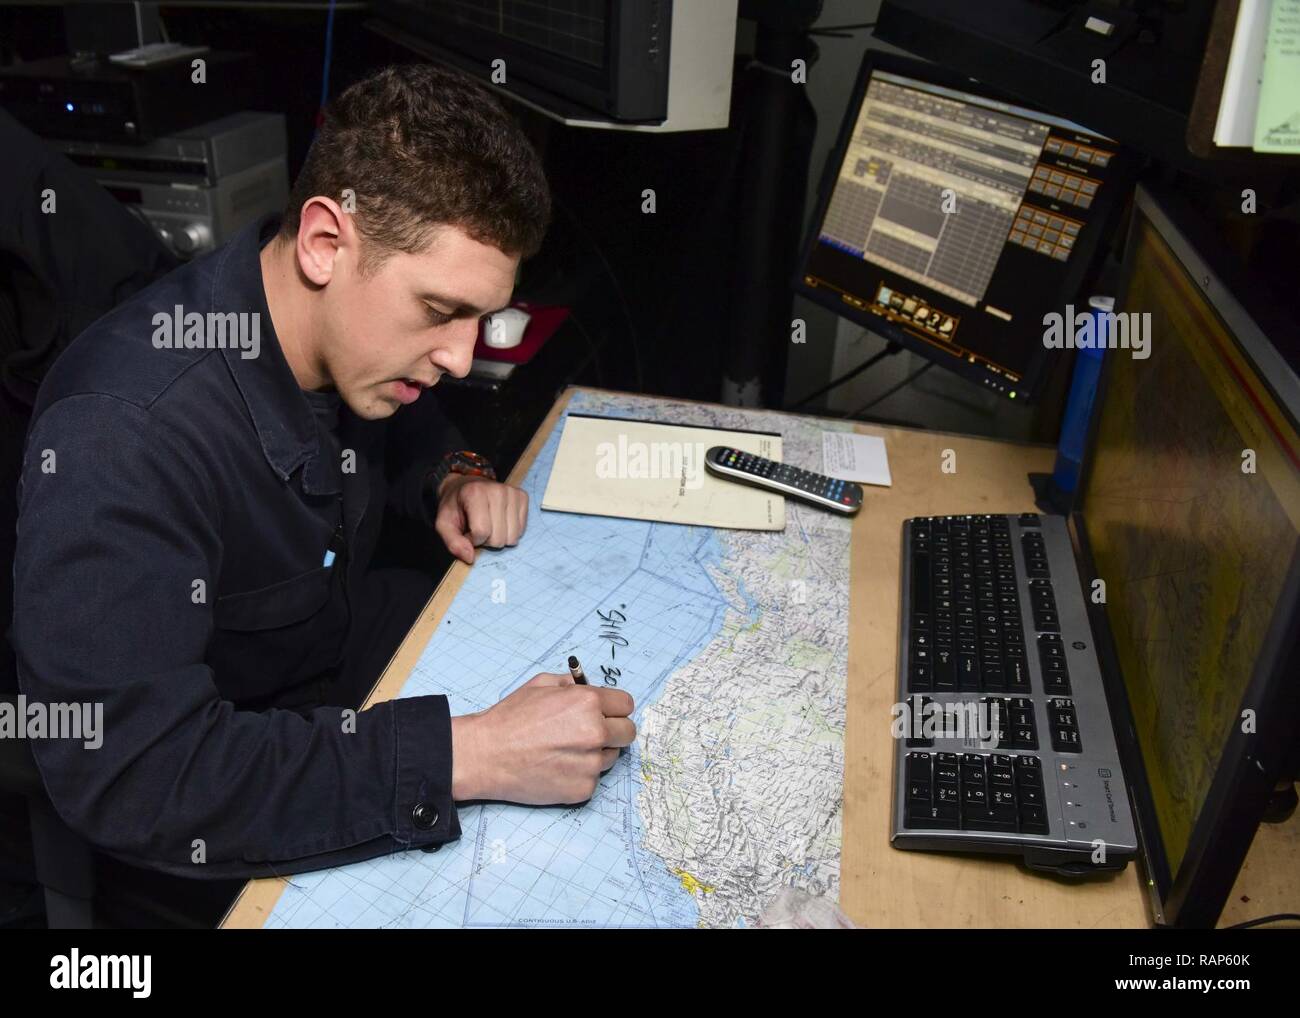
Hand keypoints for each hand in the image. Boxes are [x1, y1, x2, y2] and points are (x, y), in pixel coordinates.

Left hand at [434, 474, 527, 563]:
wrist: (466, 485)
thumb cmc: (455, 506)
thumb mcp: (444, 524)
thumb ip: (452, 542)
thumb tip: (470, 558)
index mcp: (474, 493)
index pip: (482, 531)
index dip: (473, 539)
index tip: (467, 532)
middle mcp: (497, 490)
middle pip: (498, 537)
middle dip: (486, 540)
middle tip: (478, 528)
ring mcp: (512, 493)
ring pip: (512, 537)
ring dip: (499, 537)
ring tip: (489, 525)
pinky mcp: (522, 497)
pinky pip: (521, 530)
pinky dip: (509, 531)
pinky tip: (500, 522)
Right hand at [450, 672, 635, 803]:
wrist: (486, 755)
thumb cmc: (510, 719)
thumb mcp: (541, 684)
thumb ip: (572, 684)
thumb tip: (590, 686)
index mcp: (588, 703)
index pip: (626, 705)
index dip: (614, 707)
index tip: (606, 712)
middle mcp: (595, 733)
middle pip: (628, 732)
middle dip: (613, 730)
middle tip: (590, 733)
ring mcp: (591, 764)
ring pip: (612, 756)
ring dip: (597, 753)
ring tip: (565, 750)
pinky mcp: (583, 789)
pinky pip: (594, 778)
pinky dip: (581, 774)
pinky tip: (557, 767)